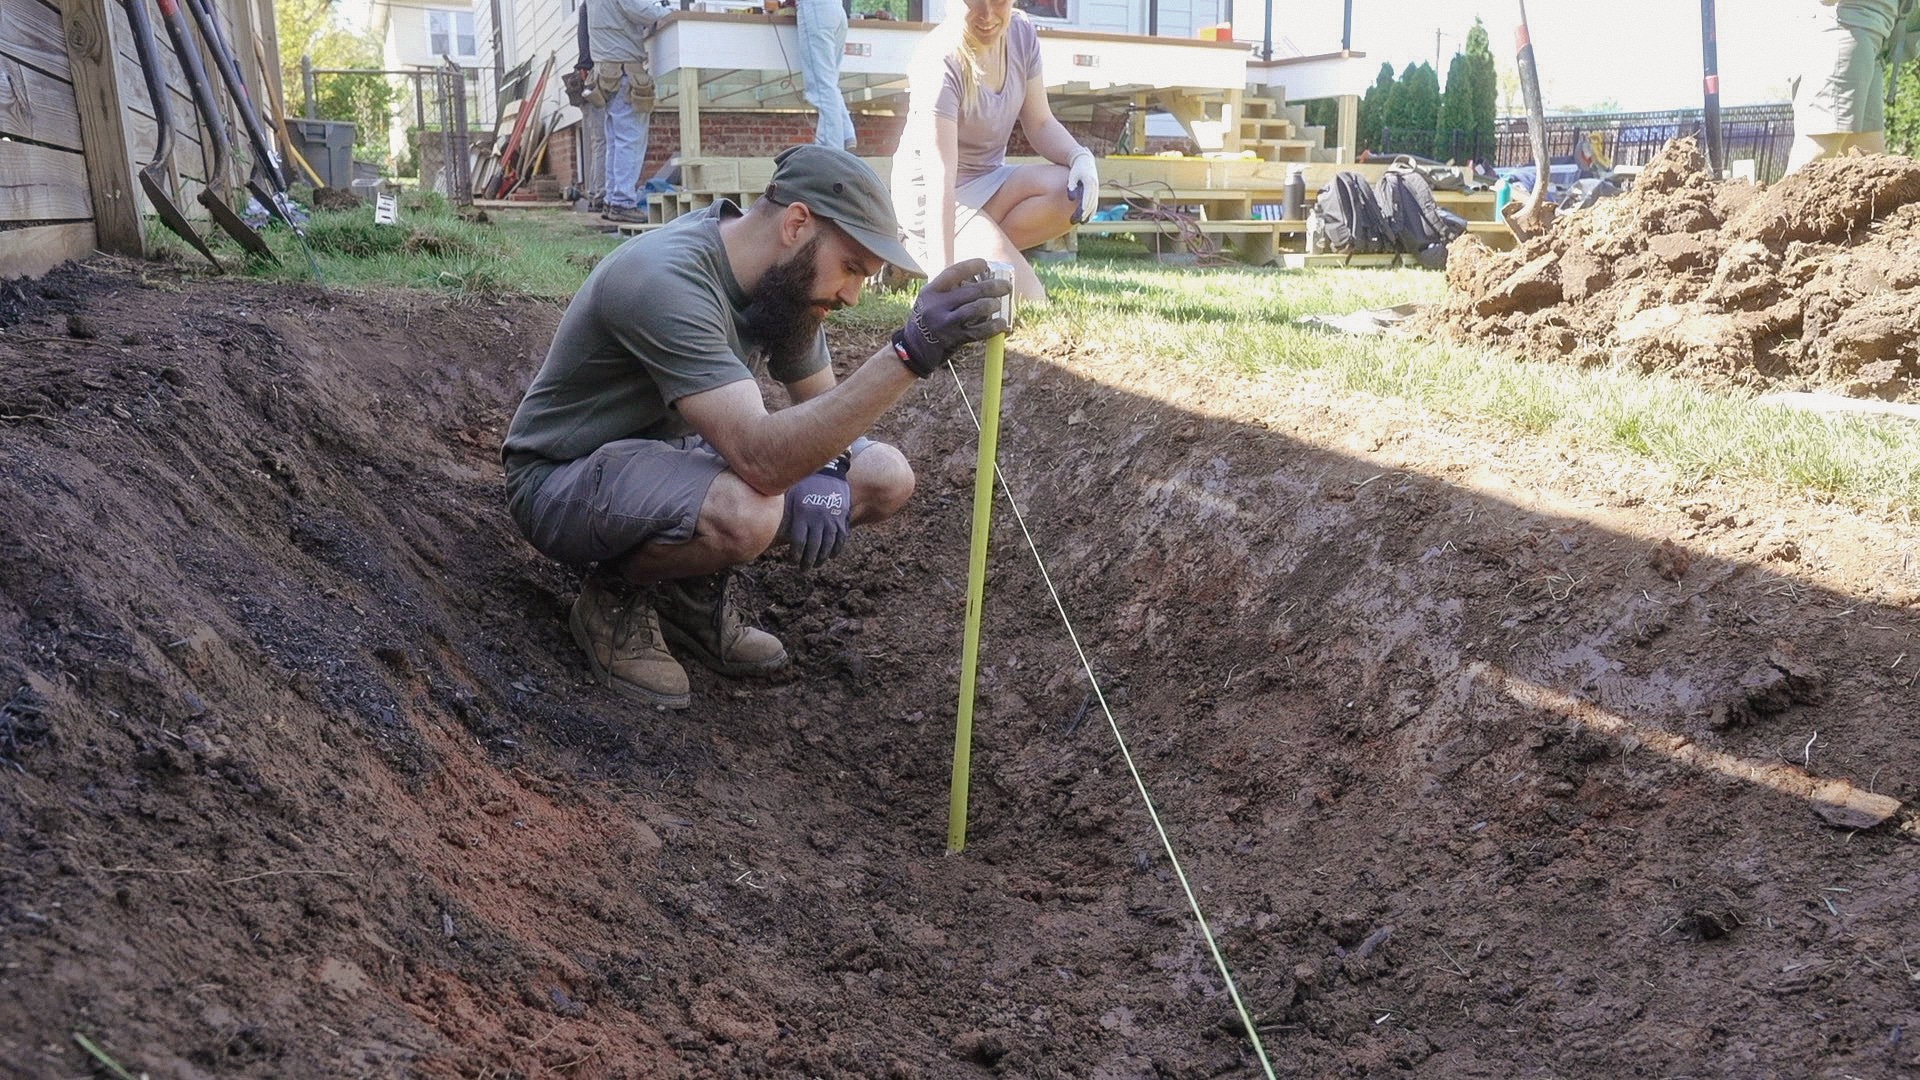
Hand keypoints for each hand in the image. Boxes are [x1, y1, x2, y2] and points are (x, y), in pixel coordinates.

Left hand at [784, 457, 851, 568]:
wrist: (828, 470)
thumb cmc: (803, 483)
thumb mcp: (790, 496)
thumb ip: (783, 513)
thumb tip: (769, 529)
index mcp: (803, 514)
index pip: (799, 542)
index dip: (795, 555)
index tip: (792, 560)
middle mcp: (818, 519)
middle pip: (814, 547)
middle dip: (808, 561)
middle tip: (803, 569)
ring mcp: (832, 519)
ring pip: (828, 545)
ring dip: (821, 557)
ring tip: (815, 564)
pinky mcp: (842, 517)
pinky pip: (841, 538)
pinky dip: (836, 549)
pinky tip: (830, 555)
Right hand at [892, 259, 1011, 376]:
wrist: (913, 350)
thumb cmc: (928, 321)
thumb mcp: (931, 302)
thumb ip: (950, 291)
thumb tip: (981, 280)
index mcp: (930, 292)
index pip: (953, 272)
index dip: (971, 266)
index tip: (985, 264)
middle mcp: (935, 305)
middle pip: (969, 291)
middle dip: (992, 287)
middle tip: (1006, 287)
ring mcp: (944, 324)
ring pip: (974, 309)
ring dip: (991, 305)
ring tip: (999, 304)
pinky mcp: (953, 339)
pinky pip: (978, 331)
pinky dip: (993, 327)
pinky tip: (1002, 324)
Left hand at [1067, 150, 1098, 223]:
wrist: (1085, 161)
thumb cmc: (1076, 169)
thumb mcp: (1072, 176)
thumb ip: (1071, 187)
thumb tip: (1071, 199)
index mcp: (1089, 182)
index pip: (1087, 197)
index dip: (1083, 207)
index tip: (1079, 215)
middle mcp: (1094, 186)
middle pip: (1090, 202)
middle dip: (1085, 213)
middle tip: (1077, 221)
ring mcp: (1096, 189)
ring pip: (1093, 204)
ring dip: (1089, 214)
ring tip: (1082, 222)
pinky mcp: (1095, 191)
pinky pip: (1094, 203)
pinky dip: (1092, 211)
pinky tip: (1087, 218)